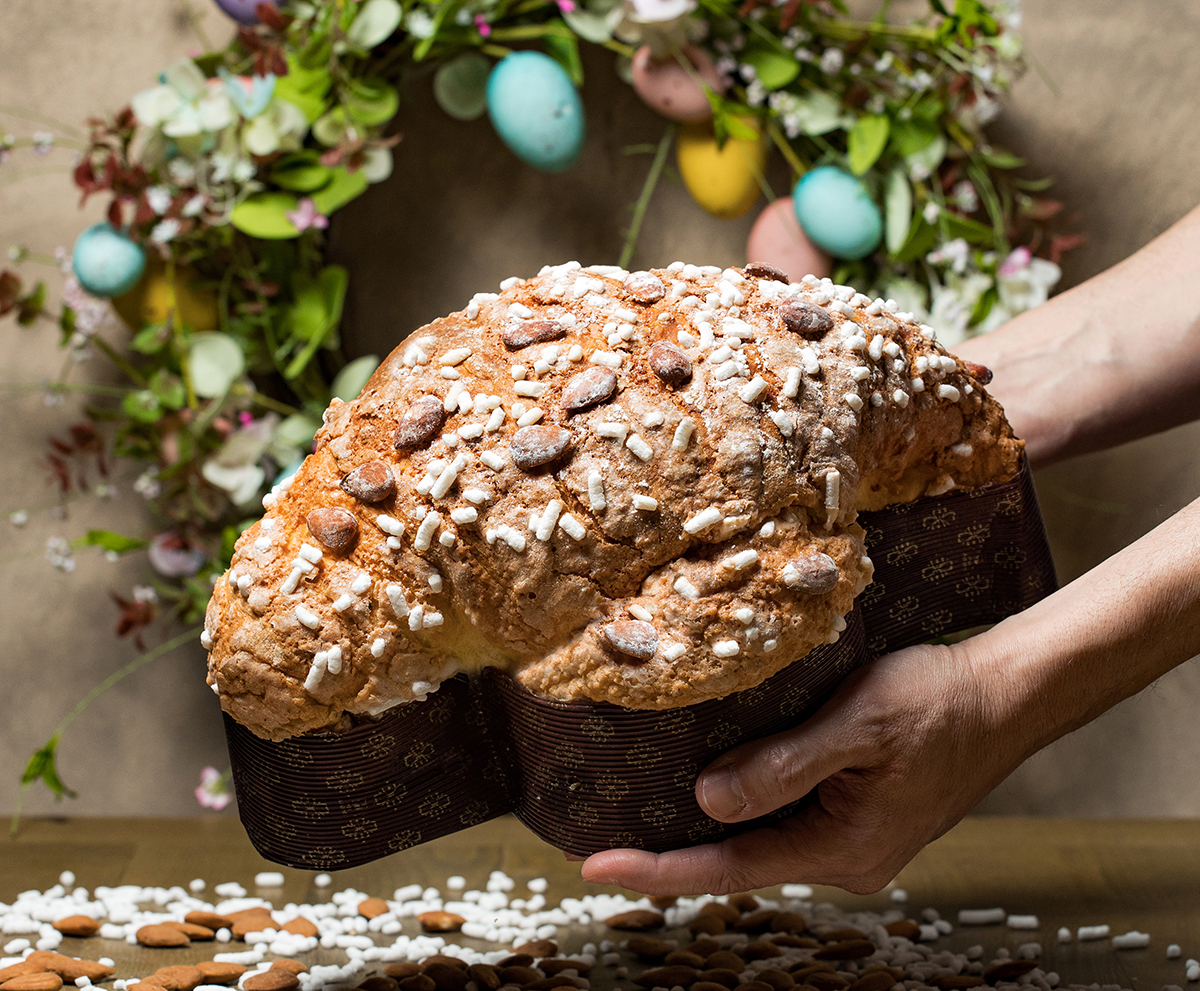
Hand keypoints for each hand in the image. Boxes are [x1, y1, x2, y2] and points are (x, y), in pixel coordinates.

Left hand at [581, 640, 1030, 894]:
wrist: (1005, 694)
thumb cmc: (937, 699)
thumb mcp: (856, 723)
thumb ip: (782, 766)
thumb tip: (707, 804)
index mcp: (843, 846)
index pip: (729, 868)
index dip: (657, 869)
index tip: (592, 866)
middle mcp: (849, 860)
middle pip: (742, 862)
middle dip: (673, 854)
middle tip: (602, 843)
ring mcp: (858, 843)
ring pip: (766, 842)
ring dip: (709, 831)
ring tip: (642, 817)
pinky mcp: (864, 819)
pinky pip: (791, 823)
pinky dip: (749, 809)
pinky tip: (717, 789)